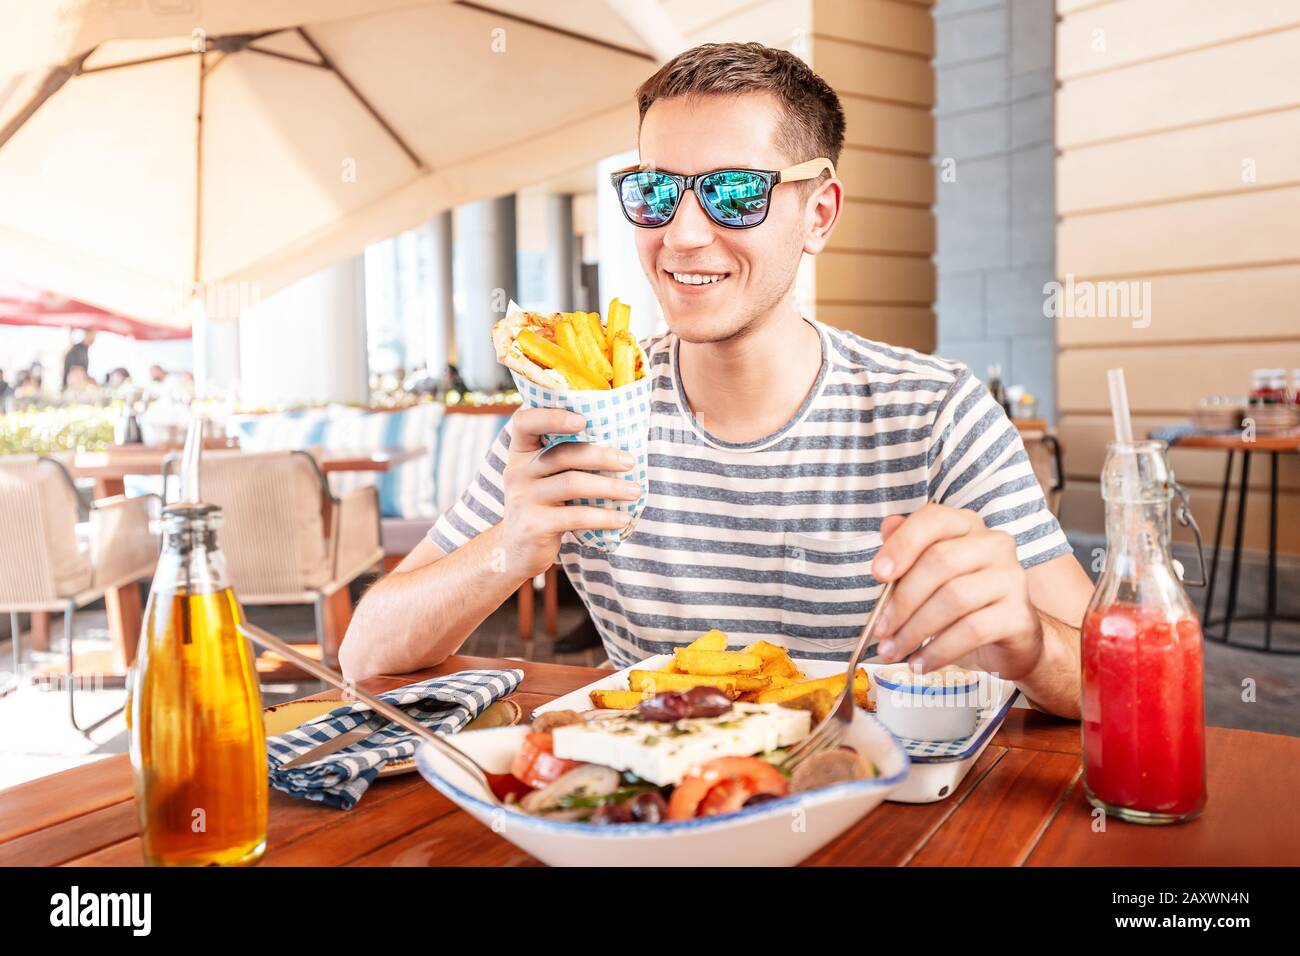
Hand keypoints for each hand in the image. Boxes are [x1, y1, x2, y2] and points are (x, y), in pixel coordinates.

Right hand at [498, 407, 640, 578]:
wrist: (517, 550)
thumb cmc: (544, 505)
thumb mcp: (544, 477)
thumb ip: (565, 457)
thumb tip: (619, 443)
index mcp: (521, 452)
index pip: (525, 421)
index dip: (552, 416)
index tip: (583, 420)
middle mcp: (517, 471)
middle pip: (563, 454)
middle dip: (602, 456)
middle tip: (630, 462)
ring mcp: (523, 498)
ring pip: (573, 483)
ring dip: (610, 487)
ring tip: (634, 491)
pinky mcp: (534, 525)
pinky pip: (575, 516)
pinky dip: (603, 516)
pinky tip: (621, 518)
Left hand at [870, 503, 1043, 679]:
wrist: (1013, 634)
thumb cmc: (964, 599)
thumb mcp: (931, 573)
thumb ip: (909, 550)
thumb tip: (886, 527)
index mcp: (967, 526)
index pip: (933, 520)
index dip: (902, 545)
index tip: (877, 575)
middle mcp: (994, 545)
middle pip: (940, 562)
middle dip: (902, 600)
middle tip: (880, 630)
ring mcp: (1011, 578)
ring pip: (954, 598)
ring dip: (915, 630)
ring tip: (893, 650)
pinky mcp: (1019, 614)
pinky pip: (972, 631)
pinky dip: (939, 650)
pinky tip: (920, 663)